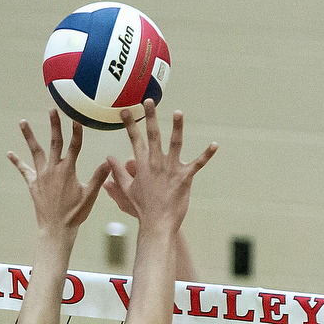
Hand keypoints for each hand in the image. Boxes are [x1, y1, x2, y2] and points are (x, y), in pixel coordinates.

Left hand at [8, 109, 109, 232]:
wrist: (56, 229)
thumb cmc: (75, 214)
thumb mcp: (90, 196)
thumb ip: (98, 177)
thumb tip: (108, 162)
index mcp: (68, 171)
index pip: (74, 146)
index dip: (76, 131)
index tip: (76, 118)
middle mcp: (53, 169)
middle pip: (55, 142)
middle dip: (54, 125)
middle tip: (52, 109)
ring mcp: (41, 176)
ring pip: (36, 151)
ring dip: (29, 136)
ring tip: (22, 121)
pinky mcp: (33, 184)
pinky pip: (24, 170)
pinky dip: (17, 161)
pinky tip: (9, 153)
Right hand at [107, 100, 216, 231]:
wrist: (157, 224)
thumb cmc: (142, 208)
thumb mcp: (127, 189)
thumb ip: (118, 172)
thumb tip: (108, 158)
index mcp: (141, 165)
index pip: (134, 140)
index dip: (130, 124)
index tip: (124, 111)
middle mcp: (156, 163)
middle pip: (153, 135)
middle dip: (150, 116)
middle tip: (148, 100)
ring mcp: (171, 169)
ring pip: (175, 143)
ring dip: (177, 127)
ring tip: (178, 112)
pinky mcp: (185, 178)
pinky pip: (198, 163)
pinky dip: (207, 154)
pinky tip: (215, 145)